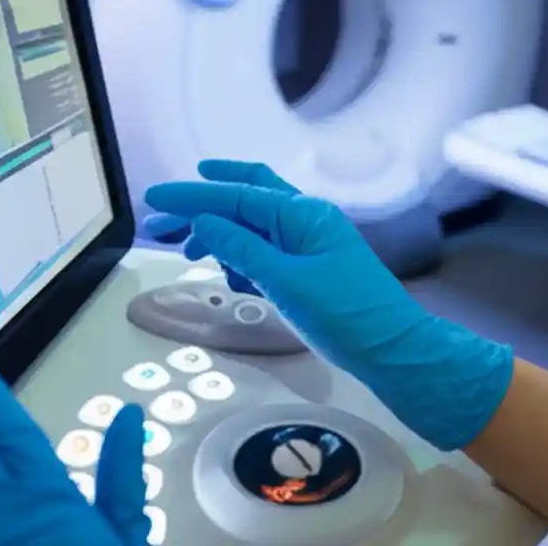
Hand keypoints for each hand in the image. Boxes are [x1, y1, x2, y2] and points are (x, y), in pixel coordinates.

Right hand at [144, 160, 513, 450]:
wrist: (395, 352)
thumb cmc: (344, 316)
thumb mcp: (285, 281)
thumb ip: (241, 248)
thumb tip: (203, 220)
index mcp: (301, 214)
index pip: (235, 195)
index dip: (191, 196)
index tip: (153, 197)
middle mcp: (305, 220)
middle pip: (242, 201)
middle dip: (199, 209)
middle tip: (157, 224)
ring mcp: (309, 244)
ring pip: (252, 227)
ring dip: (219, 237)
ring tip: (189, 256)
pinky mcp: (310, 270)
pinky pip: (266, 253)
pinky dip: (242, 260)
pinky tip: (232, 279)